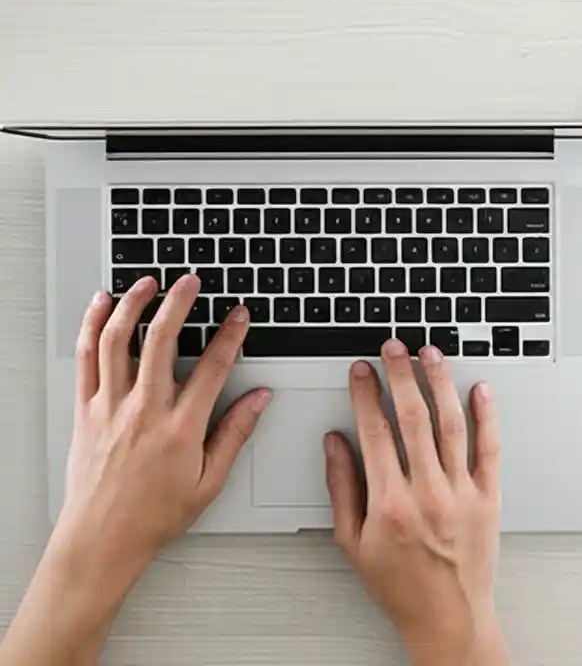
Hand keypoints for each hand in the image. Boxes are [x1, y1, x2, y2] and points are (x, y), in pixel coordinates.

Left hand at [56, 274, 271, 582]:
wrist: (102, 537)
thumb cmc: (154, 515)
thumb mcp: (210, 480)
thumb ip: (235, 433)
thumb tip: (259, 399)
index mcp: (180, 428)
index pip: (214, 367)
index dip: (231, 335)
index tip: (239, 316)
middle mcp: (144, 410)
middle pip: (163, 339)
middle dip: (179, 302)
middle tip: (190, 282)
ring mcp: (110, 406)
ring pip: (118, 339)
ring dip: (133, 304)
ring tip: (147, 283)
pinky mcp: (85, 408)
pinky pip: (87, 356)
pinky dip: (93, 325)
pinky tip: (101, 306)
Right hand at [324, 340, 507, 665]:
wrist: (447, 615)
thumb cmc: (399, 584)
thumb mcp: (352, 541)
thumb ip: (342, 487)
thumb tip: (335, 442)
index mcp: (390, 503)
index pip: (375, 431)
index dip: (365, 394)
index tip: (360, 371)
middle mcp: (428, 493)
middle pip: (413, 418)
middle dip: (400, 375)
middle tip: (393, 349)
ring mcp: (462, 493)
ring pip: (451, 424)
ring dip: (439, 383)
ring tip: (430, 355)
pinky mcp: (489, 497)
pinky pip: (489, 448)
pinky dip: (486, 416)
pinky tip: (480, 390)